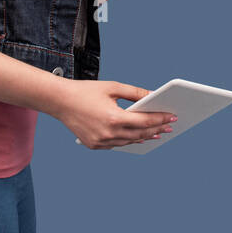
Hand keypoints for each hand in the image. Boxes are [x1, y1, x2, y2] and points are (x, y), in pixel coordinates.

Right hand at [54, 80, 176, 148]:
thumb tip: (153, 95)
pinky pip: (117, 145)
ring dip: (144, 137)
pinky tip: (138, 137)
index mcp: (113, 118)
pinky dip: (129, 140)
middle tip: (169, 125)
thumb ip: (135, 92)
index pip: (144, 121)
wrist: (59, 101)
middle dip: (156, 129)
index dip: (160, 119)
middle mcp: (107, 133)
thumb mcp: (113, 87)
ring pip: (129, 142)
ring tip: (157, 132)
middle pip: (139, 134)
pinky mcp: (94, 145)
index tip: (172, 117)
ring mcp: (100, 142)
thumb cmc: (86, 91)